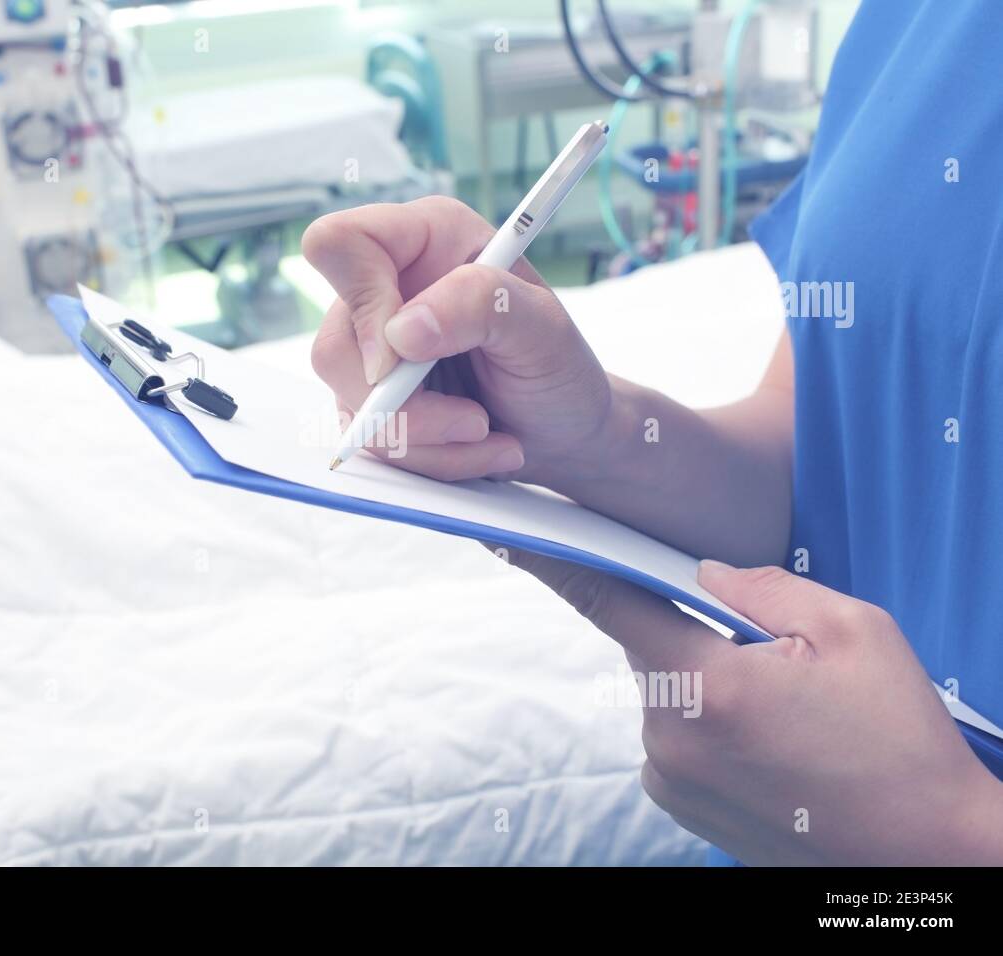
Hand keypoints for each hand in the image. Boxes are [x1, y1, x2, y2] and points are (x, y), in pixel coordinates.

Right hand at [302, 197, 612, 481]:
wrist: (564, 431)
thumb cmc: (559, 368)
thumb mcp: (543, 329)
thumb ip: (479, 304)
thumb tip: (401, 332)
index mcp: (425, 239)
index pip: (340, 244)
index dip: (361, 301)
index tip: (406, 356)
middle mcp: (387, 287)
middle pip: (334, 348)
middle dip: (406, 406)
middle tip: (474, 421)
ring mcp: (372, 348)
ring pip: (349, 406)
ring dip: (426, 440)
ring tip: (487, 434)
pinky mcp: (369, 400)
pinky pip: (368, 442)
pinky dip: (426, 458)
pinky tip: (473, 448)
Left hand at [504, 552, 1002, 863]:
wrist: (926, 851)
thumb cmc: (898, 739)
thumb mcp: (854, 630)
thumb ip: (762, 587)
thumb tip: (701, 574)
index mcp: (705, 684)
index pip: (609, 602)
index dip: (558, 562)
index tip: (509, 535)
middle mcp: (669, 736)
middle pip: (651, 647)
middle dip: (694, 632)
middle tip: (770, 654)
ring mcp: (670, 777)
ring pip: (666, 691)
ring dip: (705, 682)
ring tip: (785, 712)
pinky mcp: (679, 805)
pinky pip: (674, 734)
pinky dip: (706, 722)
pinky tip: (769, 740)